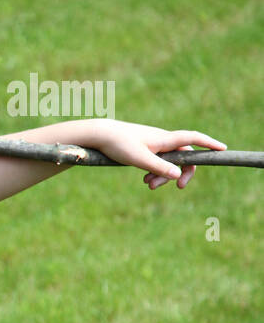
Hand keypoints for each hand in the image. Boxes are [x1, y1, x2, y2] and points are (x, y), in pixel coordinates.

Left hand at [86, 120, 226, 189]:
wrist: (99, 134)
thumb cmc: (118, 144)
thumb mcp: (139, 159)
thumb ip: (159, 167)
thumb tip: (179, 175)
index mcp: (164, 139)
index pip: (192, 139)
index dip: (209, 143)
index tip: (223, 149)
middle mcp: (162, 139)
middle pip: (183, 156)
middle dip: (182, 173)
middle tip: (178, 188)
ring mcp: (153, 143)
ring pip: (169, 161)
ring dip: (164, 175)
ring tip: (148, 185)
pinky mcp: (144, 147)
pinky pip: (158, 161)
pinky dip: (155, 171)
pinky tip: (145, 180)